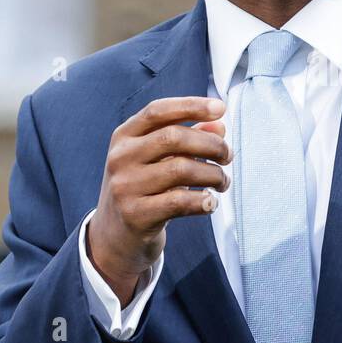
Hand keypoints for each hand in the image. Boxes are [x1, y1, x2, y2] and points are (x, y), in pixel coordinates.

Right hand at [87, 96, 231, 305]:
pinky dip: (203, 200)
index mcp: (124, 136)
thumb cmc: (144, 189)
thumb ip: (188, 138)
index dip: (191, 105)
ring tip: (222, 182)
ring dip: (213, 175)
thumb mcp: (158, 160)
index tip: (221, 108)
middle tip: (228, 156)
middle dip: (211, 144)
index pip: (158, 111)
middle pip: (174, 137)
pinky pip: (179, 202)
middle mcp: (120, 158)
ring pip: (182, 170)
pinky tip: (210, 201)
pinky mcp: (135, 215)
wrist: (113, 236)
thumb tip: (220, 124)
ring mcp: (125, 187)